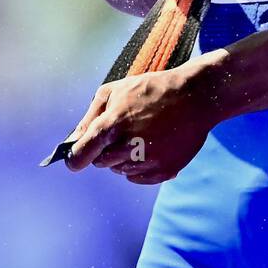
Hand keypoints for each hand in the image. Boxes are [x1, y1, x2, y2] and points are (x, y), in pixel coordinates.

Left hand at [64, 61, 218, 183]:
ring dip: (124, 157)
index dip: (75, 158)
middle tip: (123, 131)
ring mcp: (147, 161)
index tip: (76, 158)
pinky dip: (140, 166)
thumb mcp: (116, 91)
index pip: (80, 156)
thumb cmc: (152, 90)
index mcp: (111, 125)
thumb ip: (90, 117)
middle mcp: (127, 147)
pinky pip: (138, 178)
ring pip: (120, 170)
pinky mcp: (163, 171)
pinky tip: (152, 145)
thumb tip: (72, 141)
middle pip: (101, 163)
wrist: (195, 96)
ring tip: (142, 134)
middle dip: (105, 150)